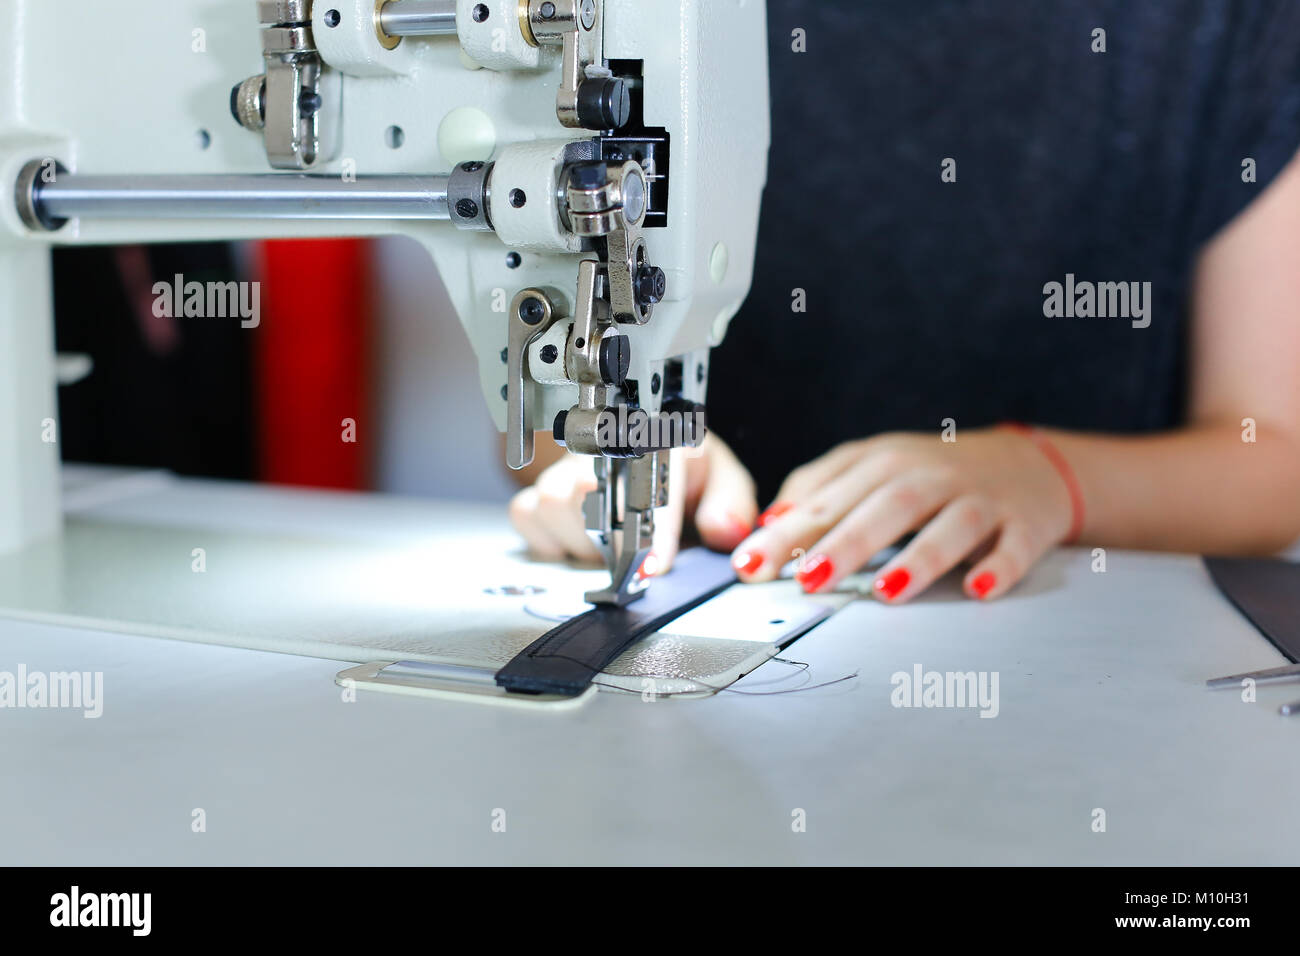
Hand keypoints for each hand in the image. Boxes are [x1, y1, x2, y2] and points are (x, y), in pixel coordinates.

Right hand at [509, 433, 759, 571]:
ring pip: (552, 505)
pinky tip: (578, 540)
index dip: (654, 530)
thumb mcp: (723, 484)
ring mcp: (564, 468)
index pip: (650, 481)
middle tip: (637, 559)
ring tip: (612, 545)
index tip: (654, 566)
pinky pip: (526, 516)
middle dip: (615, 539)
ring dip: (582, 540)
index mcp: (659, 438)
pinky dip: (549, 539)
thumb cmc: (688, 477)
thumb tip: (722, 530)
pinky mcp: (536, 490)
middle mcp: (604, 447)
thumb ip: (731, 506)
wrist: (648, 466)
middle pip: (586, 491)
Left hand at [730, 429, 1074, 601]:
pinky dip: (999, 567)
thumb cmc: (932, 475)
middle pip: (885, 508)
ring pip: (950, 525)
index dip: (786, 532)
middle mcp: (931, 477)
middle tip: (807, 580)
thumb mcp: (871, 466)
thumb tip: (767, 524)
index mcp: (884, 462)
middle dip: (844, 544)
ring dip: (918, 559)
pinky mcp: (1023, 525)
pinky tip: (978, 589)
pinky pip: (1013, 547)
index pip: (828, 499)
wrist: (1028, 463)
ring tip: (883, 592)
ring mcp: (980, 500)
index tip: (750, 564)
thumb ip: (818, 489)